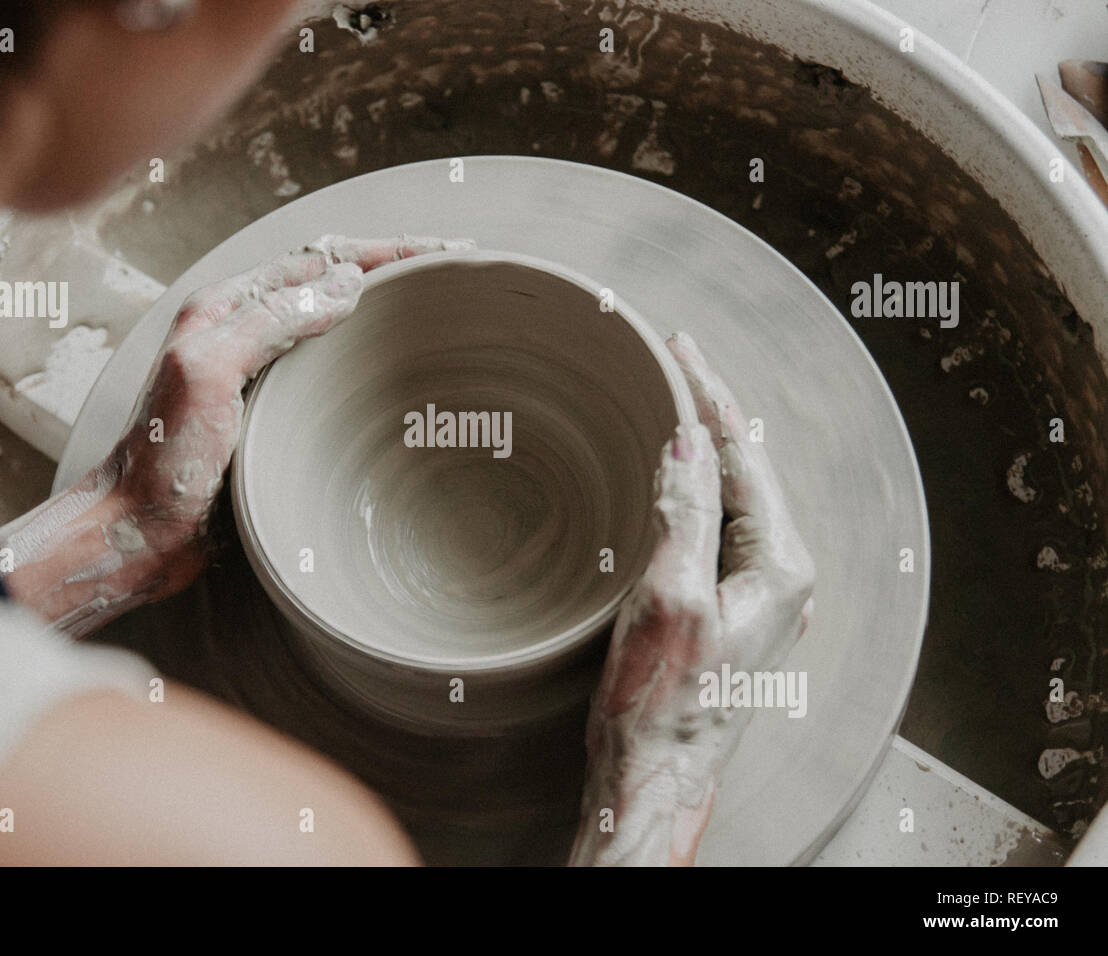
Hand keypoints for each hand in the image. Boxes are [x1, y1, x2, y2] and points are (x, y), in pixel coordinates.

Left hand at [110, 234, 475, 600]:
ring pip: (333, 324)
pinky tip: (392, 374)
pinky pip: (329, 371)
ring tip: (433, 307)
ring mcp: (259, 372)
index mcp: (226, 307)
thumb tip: (344, 283)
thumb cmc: (163, 458)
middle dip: (392, 267)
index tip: (440, 254)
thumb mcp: (210, 372)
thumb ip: (270, 319)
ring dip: (382, 308)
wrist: (138, 529)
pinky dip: (366, 357)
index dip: (384, 251)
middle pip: (332, 282)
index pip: (321, 261)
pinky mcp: (269, 412)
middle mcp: (244, 330)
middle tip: (451, 270)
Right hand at [569, 332, 814, 866]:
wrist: (655, 773)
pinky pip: (716, 526)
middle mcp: (781, 575)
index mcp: (780, 565)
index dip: (708, 395)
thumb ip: (685, 514)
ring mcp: (758, 594)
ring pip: (733, 495)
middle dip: (710, 410)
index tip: (680, 346)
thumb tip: (688, 442)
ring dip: (704, 445)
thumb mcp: (670, 597)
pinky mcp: (730, 608)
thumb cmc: (662, 701)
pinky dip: (694, 487)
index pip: (743, 456)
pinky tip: (675, 473)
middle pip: (746, 469)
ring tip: (677, 394)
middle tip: (676, 355)